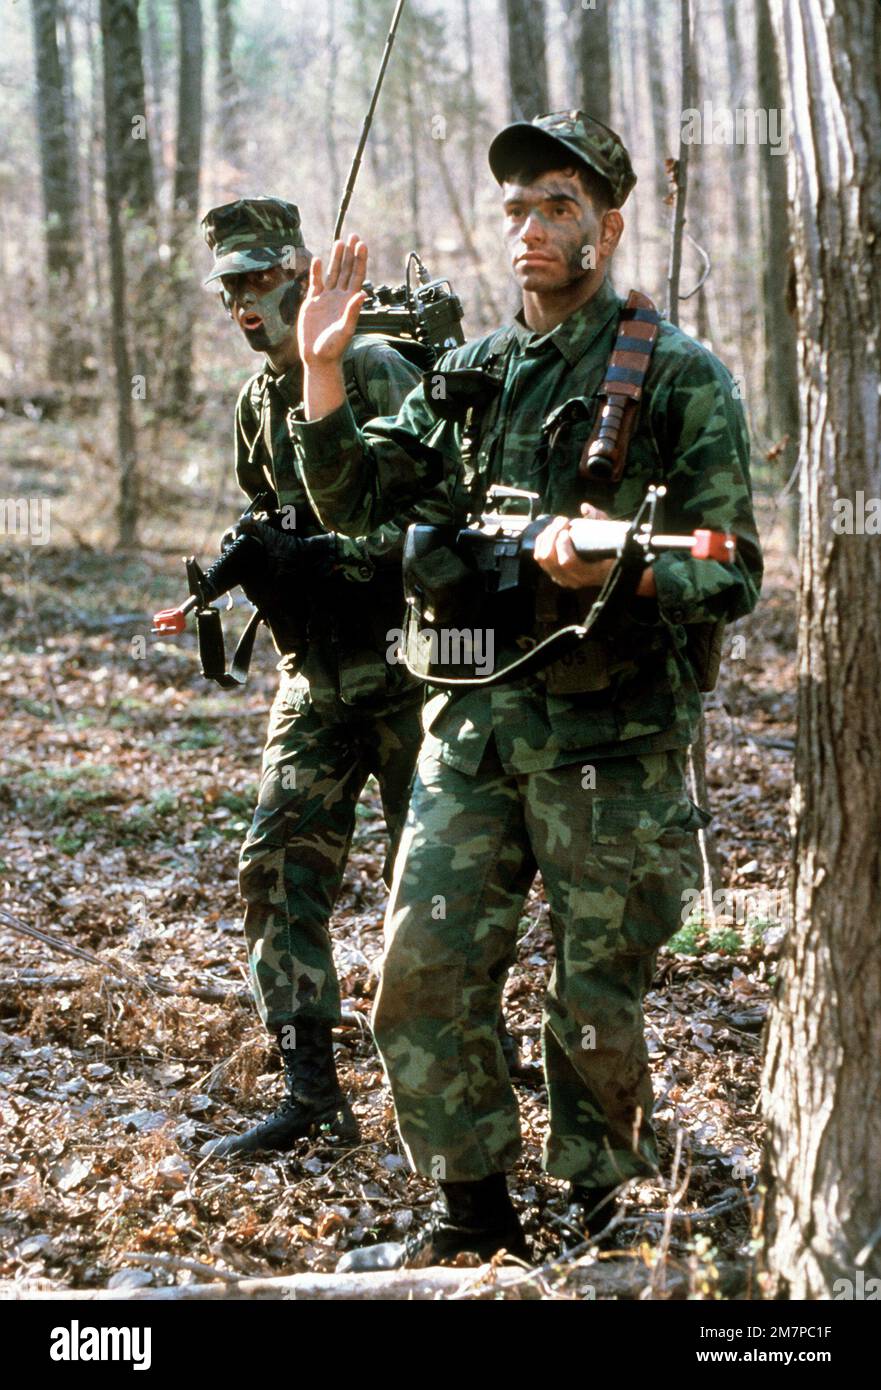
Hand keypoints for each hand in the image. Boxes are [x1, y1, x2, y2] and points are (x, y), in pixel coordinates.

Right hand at [298, 235, 367, 367]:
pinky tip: (319, 260)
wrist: (317, 357)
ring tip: (339, 242)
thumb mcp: (345, 330)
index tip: (362, 244)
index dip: (359, 260)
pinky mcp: (312, 303)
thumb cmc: (334, 348)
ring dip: (336, 259)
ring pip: (332, 274)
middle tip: (353, 236)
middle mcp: (339, 298)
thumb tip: (362, 294)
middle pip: (346, 270)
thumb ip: (353, 312)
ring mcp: (326, 299)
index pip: (356, 276)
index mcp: (349, 302)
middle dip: (350, 254)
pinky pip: (315, 283)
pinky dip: (317, 272)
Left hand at [534, 504, 612, 588]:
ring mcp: (561, 578)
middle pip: (550, 558)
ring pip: (542, 558)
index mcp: (590, 574)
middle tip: (562, 521)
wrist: (608, 568)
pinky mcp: (554, 574)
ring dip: (547, 537)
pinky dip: (541, 542)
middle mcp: (573, 579)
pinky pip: (539, 558)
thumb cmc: (611, 550)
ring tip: (557, 524)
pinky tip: (549, 531)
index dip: (562, 545)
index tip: (567, 530)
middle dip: (552, 535)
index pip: (567, 562)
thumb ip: (599, 519)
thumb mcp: (610, 535)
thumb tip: (585, 508)